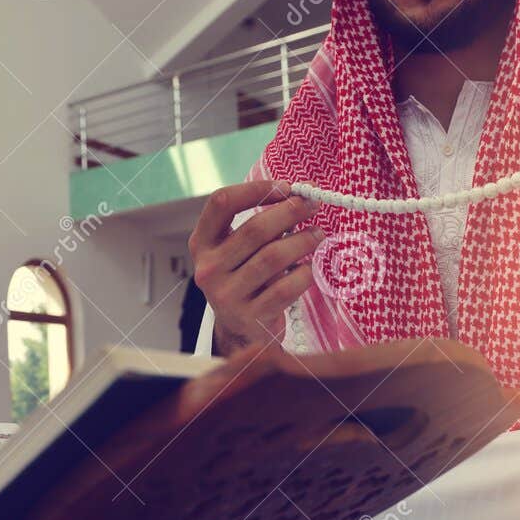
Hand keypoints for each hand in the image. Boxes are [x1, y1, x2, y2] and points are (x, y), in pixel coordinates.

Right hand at [189, 179, 322, 354]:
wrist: (241, 332)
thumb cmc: (246, 279)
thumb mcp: (239, 251)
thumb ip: (262, 224)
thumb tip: (303, 195)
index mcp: (201, 244)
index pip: (221, 203)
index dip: (256, 189)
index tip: (287, 186)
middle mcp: (208, 269)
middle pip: (253, 230)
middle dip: (290, 212)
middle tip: (313, 206)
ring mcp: (226, 295)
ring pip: (273, 257)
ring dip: (302, 240)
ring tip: (318, 235)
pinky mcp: (249, 317)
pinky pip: (285, 287)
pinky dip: (304, 273)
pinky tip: (310, 266)